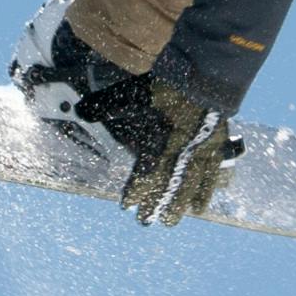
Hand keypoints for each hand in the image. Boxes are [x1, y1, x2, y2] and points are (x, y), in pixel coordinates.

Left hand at [84, 65, 238, 225]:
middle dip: (154, 204)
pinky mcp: (215, 147)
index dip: (135, 190)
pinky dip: (205, 193)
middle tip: (144, 221)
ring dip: (177, 205)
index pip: (145, 173)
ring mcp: (200, 152)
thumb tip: (80, 110)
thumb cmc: (170, 84)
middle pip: (165, 185)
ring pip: (187, 186)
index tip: (126, 205)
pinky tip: (200, 209)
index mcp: (160, 141)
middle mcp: (180, 152)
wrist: (207, 73)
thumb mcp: (135, 93)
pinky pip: (211, 176)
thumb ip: (108, 105)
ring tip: (168, 222)